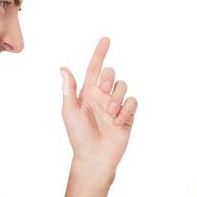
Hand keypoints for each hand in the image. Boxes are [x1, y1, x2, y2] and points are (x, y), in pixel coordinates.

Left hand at [60, 37, 138, 173]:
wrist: (95, 157)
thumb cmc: (78, 136)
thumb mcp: (69, 111)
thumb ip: (69, 89)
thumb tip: (63, 68)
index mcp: (87, 92)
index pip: (94, 68)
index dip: (100, 53)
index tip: (106, 39)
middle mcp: (102, 96)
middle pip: (111, 73)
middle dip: (108, 79)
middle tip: (102, 94)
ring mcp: (115, 105)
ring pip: (123, 86)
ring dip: (117, 98)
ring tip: (110, 115)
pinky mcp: (127, 115)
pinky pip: (133, 102)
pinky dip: (127, 110)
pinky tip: (118, 122)